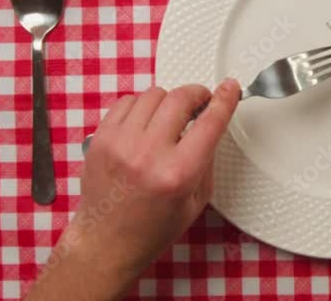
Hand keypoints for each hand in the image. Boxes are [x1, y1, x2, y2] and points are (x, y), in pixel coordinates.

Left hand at [26, 80, 240, 300]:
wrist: (106, 243)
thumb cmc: (151, 229)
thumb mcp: (196, 201)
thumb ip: (206, 159)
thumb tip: (210, 123)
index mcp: (178, 174)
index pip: (209, 122)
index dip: (224, 100)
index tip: (229, 88)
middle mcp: (147, 155)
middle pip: (180, 98)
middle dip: (196, 94)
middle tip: (200, 102)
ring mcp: (120, 144)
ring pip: (153, 95)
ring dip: (168, 101)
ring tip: (169, 118)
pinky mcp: (101, 139)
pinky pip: (127, 102)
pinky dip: (142, 106)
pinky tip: (146, 122)